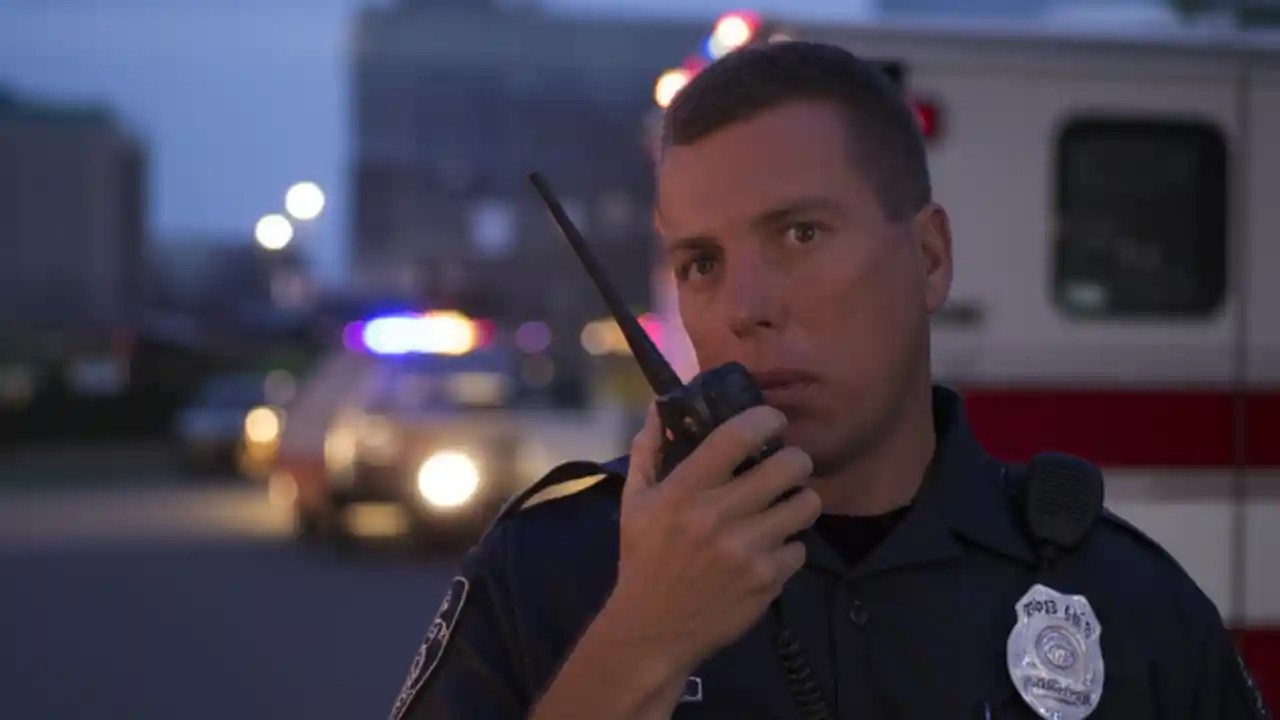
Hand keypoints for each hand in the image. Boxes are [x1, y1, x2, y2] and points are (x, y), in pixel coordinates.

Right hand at [599, 403, 821, 676]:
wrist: (652, 629)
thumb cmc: (644, 559)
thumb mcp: (635, 502)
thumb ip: (648, 450)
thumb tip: (659, 406)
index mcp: (686, 490)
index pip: (739, 435)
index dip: (766, 418)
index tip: (771, 420)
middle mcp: (720, 515)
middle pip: (791, 465)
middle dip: (795, 460)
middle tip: (787, 467)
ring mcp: (748, 550)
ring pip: (807, 505)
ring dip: (800, 501)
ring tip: (785, 506)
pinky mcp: (767, 581)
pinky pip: (799, 548)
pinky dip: (788, 547)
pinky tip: (769, 550)